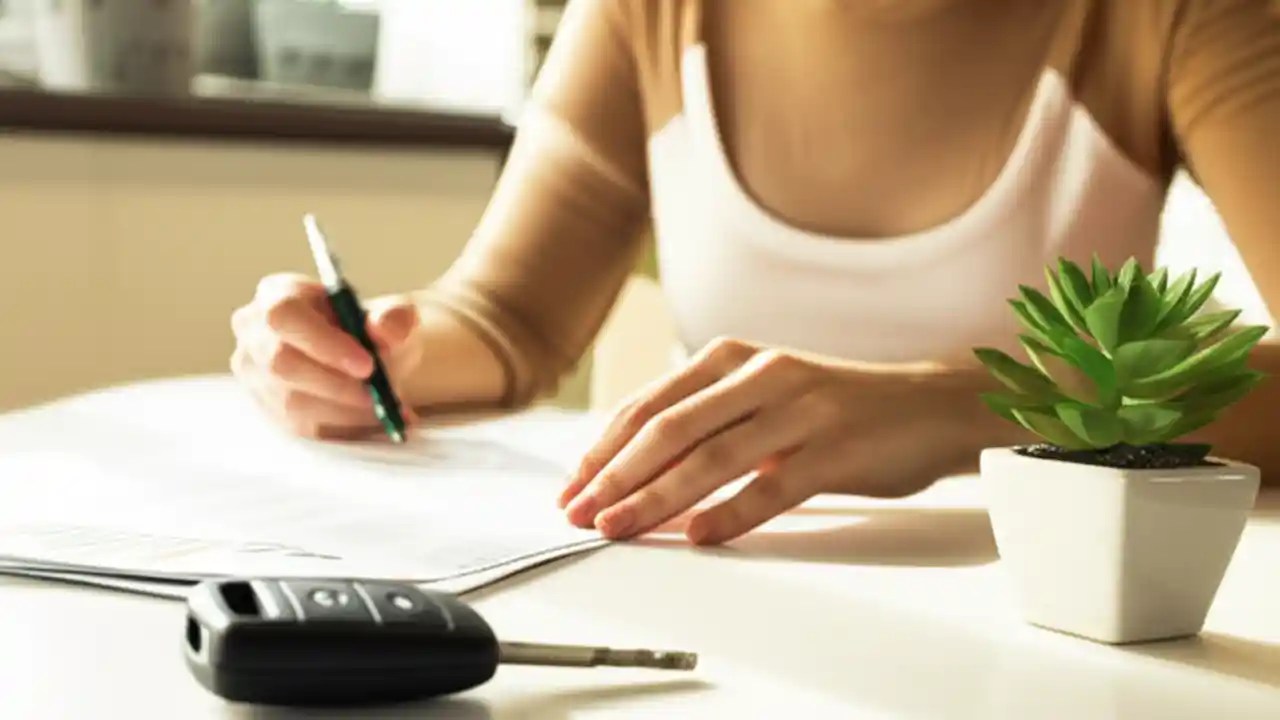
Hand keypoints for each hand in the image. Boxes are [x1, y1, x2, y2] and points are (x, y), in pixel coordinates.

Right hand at [231, 273, 422, 438]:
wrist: (369, 360)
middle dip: (337, 385)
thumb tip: (384, 329)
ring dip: (345, 411)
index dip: (324, 343)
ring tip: (386, 409)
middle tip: (380, 396)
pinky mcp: (267, 409)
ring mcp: (255, 374)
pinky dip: (343, 427)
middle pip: (281, 364)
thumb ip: (393, 319)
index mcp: (277, 295)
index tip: (367, 366)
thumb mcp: (391, 318)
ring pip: (292, 402)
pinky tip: (373, 421)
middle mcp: (254, 333)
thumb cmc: (372, 332)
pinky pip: (300, 426)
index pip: (285, 316)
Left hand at [559, 338, 1001, 544]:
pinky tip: (698, 536)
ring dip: (657, 498)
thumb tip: (629, 465)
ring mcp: (800, 411)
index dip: (604, 449)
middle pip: (670, 430)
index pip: (651, 406)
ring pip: (712, 457)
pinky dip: (730, 514)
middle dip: (616, 475)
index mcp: (733, 358)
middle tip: (580, 513)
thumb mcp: (762, 394)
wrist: (927, 406)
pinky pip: (772, 487)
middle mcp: (761, 376)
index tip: (572, 487)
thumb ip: (704, 417)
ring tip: (619, 527)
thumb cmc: (833, 408)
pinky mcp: (835, 449)